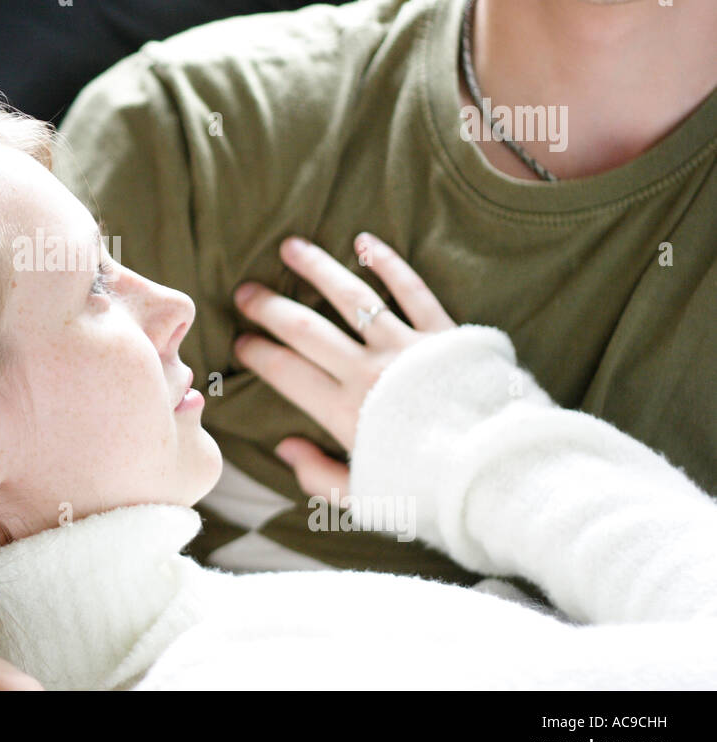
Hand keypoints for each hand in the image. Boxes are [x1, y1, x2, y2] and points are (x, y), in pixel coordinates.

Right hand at [233, 232, 454, 498]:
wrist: (501, 474)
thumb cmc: (432, 492)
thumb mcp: (365, 500)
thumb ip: (318, 476)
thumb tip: (284, 447)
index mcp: (344, 412)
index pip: (287, 372)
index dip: (257, 353)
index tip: (240, 342)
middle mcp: (368, 372)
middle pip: (306, 329)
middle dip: (269, 308)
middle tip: (246, 293)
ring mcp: (406, 348)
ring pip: (351, 296)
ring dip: (317, 270)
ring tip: (291, 248)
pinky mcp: (444, 334)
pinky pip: (411, 290)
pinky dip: (388, 262)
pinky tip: (363, 241)